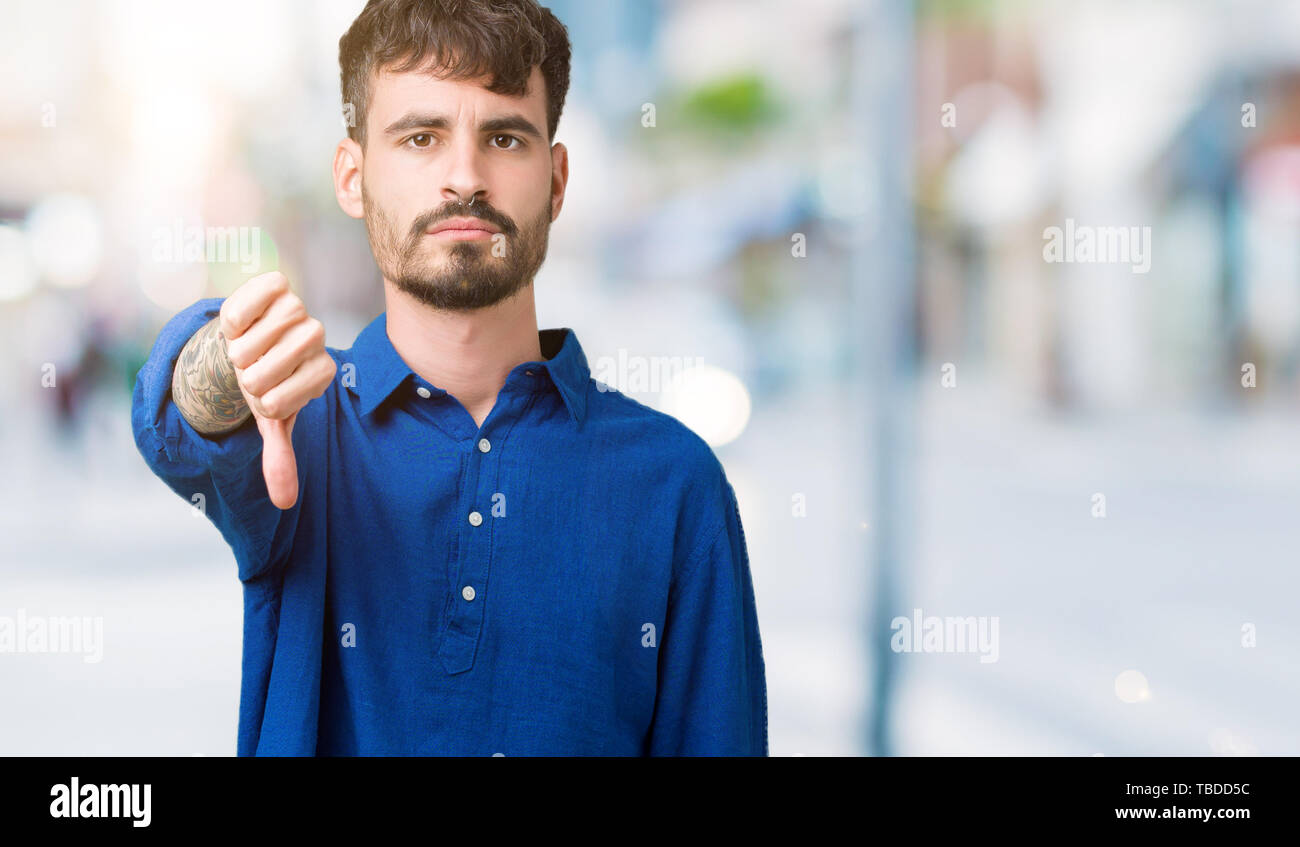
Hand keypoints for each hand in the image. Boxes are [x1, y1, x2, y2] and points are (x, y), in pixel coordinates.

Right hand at [219, 272, 335, 508]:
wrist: (251, 340)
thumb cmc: (265, 382)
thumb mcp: (271, 419)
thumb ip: (280, 456)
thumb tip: (285, 503)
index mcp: (322, 374)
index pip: (278, 401)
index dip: (258, 401)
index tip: (263, 394)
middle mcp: (317, 340)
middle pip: (264, 369)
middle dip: (244, 377)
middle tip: (248, 370)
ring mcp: (299, 311)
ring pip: (257, 337)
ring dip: (237, 349)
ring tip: (243, 349)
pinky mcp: (279, 286)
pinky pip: (255, 297)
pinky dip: (238, 312)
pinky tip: (239, 322)